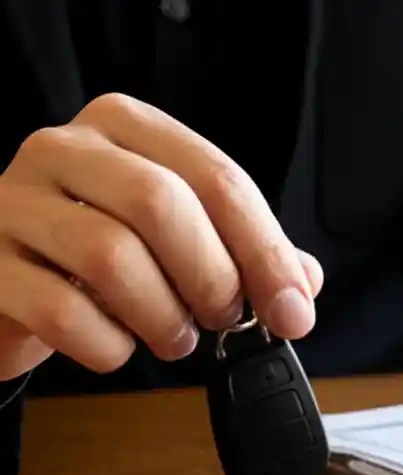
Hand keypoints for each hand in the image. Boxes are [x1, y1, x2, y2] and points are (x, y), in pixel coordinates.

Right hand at [0, 93, 322, 380]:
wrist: (7, 284)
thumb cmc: (101, 257)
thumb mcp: (177, 239)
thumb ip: (244, 251)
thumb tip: (302, 284)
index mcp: (127, 128)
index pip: (215, 178)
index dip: (265, 251)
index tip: (293, 311)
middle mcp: (64, 149)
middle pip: (161, 203)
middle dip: (212, 276)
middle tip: (224, 319)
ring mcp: (13, 202)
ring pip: (109, 255)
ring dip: (162, 316)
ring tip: (175, 337)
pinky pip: (59, 310)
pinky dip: (106, 344)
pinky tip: (117, 347)